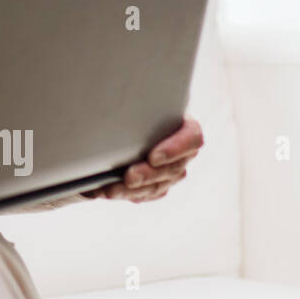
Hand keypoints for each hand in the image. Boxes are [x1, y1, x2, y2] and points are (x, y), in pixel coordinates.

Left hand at [82, 115, 202, 202]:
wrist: (126, 119)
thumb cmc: (136, 104)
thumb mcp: (140, 102)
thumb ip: (135, 103)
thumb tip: (113, 104)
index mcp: (185, 127)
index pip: (192, 139)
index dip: (175, 149)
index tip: (153, 157)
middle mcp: (183, 153)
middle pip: (174, 169)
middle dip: (148, 175)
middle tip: (128, 177)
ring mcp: (171, 172)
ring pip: (158, 186)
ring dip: (133, 190)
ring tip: (109, 189)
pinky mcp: (157, 185)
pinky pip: (145, 195)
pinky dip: (125, 194)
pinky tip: (107, 191)